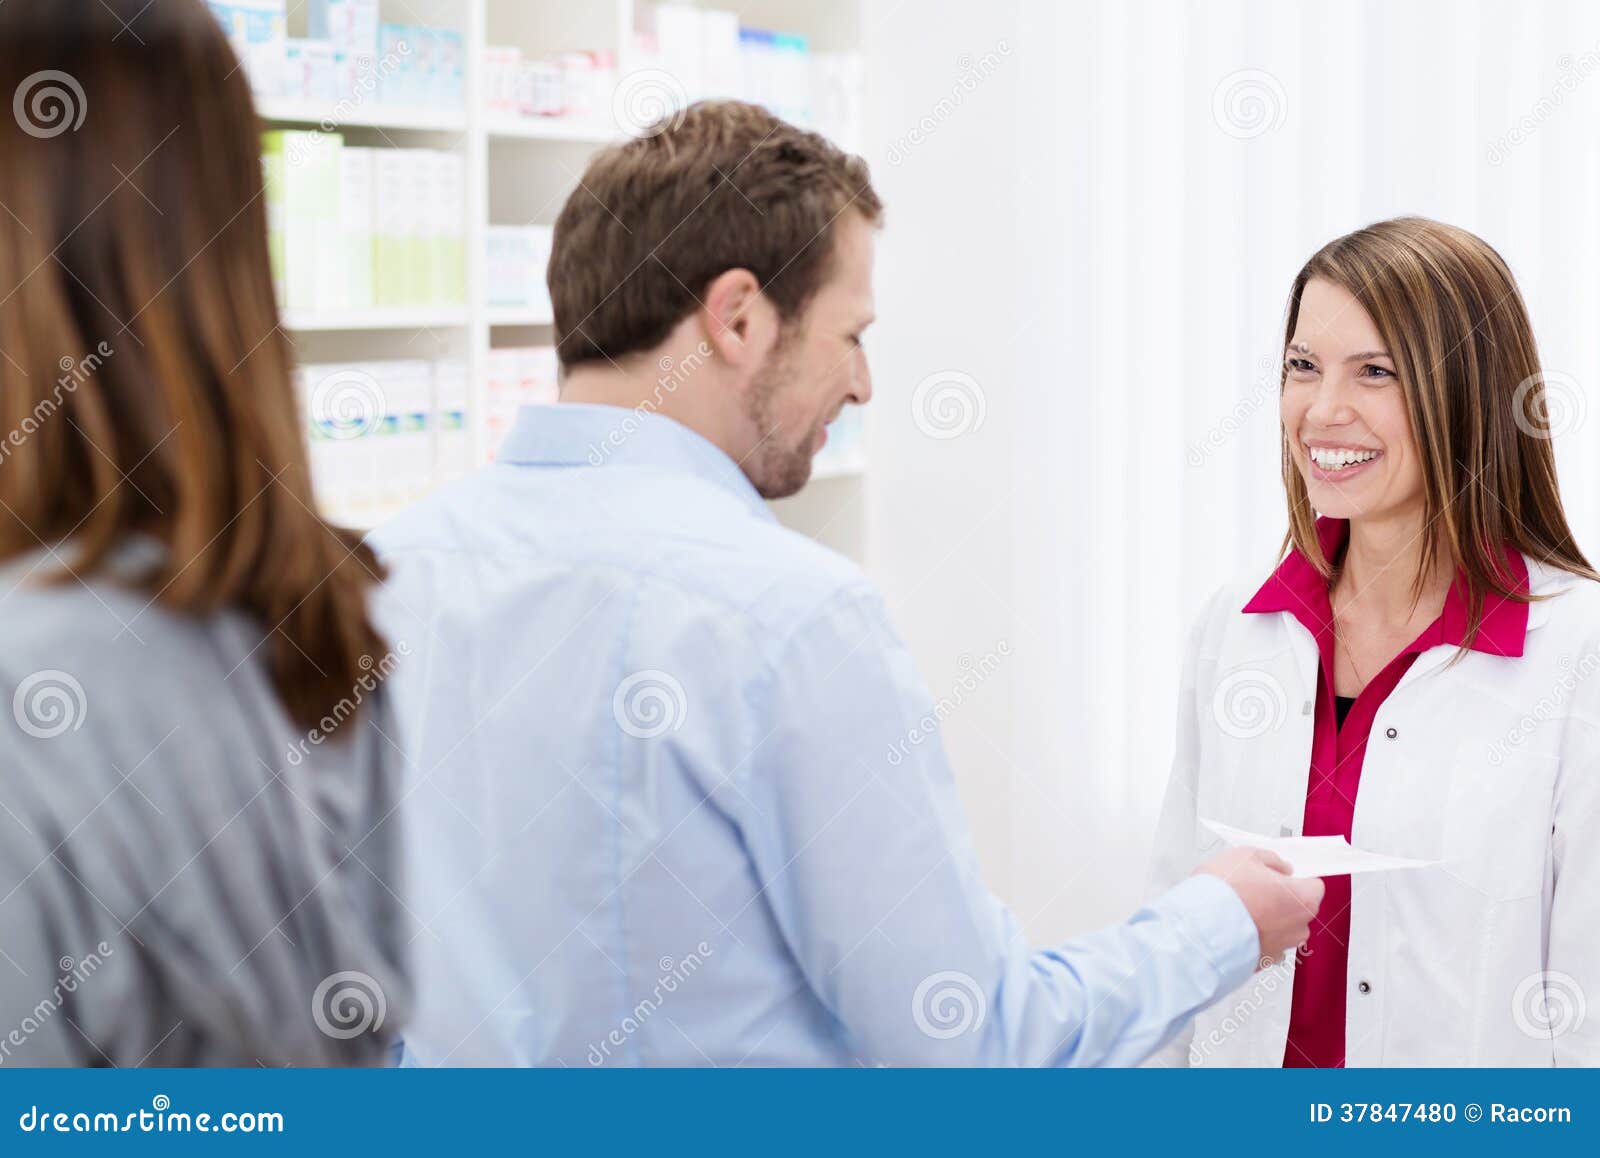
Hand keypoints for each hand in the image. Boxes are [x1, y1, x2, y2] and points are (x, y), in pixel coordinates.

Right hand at [1195, 848, 1323, 968]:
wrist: (1200, 928)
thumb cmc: (1225, 893)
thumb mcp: (1247, 856)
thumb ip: (1270, 860)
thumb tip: (1278, 866)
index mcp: (1303, 899)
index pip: (1315, 885)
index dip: (1295, 878)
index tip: (1281, 875)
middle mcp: (1299, 927)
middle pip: (1299, 908)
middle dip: (1281, 898)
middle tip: (1254, 888)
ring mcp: (1282, 947)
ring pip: (1281, 928)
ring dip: (1266, 918)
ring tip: (1239, 907)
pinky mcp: (1263, 961)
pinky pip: (1264, 943)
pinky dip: (1253, 935)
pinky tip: (1235, 924)